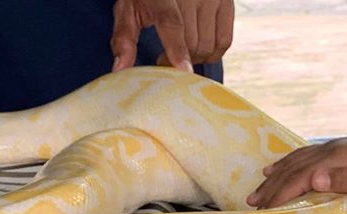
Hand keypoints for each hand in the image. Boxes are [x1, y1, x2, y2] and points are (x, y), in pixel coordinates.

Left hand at [111, 0, 234, 71]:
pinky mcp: (227, 2)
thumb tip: (119, 70)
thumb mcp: (128, 10)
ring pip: (209, 46)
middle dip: (179, 60)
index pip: (173, 24)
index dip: (177, 50)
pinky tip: (198, 50)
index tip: (183, 72)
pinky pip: (225, 41)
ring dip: (195, 59)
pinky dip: (212, 53)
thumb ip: (123, 39)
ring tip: (179, 53)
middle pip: (193, 43)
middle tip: (163, 60)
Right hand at [247, 132, 346, 211]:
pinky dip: (288, 164)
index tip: (263, 211)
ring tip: (257, 191)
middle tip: (251, 205)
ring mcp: (337, 148)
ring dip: (275, 176)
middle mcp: (334, 149)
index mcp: (339, 159)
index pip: (300, 177)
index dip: (279, 193)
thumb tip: (314, 178)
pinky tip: (279, 169)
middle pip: (293, 167)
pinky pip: (305, 156)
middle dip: (271, 186)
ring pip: (296, 160)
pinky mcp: (341, 152)